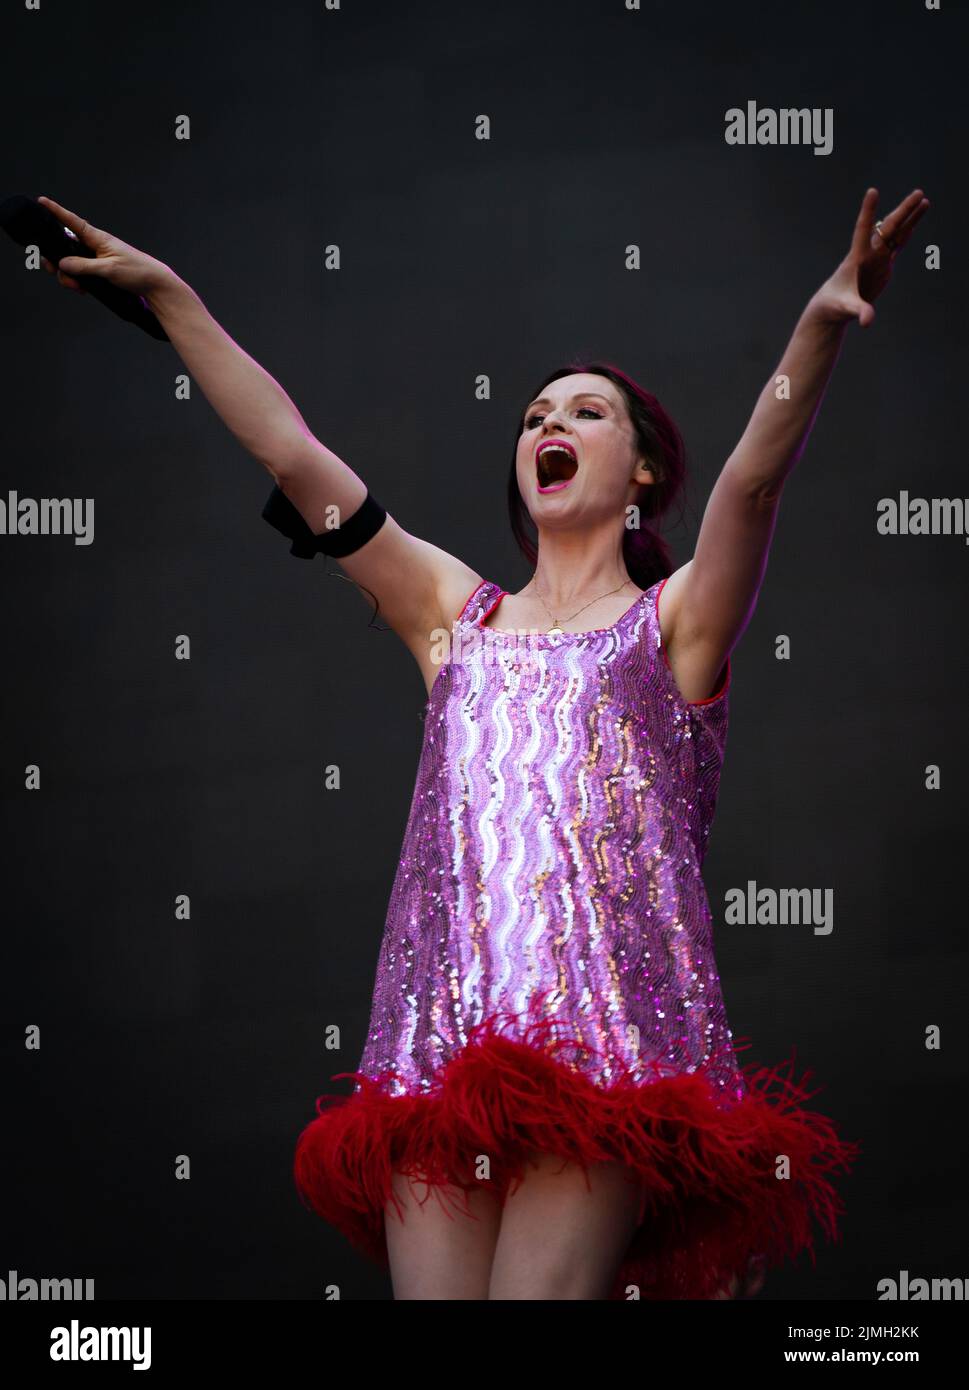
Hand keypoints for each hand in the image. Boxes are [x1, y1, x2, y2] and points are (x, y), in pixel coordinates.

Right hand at [36, 195, 175, 297]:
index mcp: (97, 238)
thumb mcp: (108, 269)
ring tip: (77, 287)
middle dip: (57, 261)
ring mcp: (96, 257)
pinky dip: (78, 281)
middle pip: (65, 246)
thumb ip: (84, 266)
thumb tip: (62, 263)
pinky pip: (81, 272)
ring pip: (71, 262)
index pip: (72, 221)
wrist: (155, 285)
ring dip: (68, 275)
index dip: (56, 211)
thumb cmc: (137, 271)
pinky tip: (82, 289)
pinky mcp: (99, 270)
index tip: (42, 201)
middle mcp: (94, 245)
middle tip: (56, 272)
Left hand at [807, 186, 929, 328]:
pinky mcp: (882, 266)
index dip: (868, 211)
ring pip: (896, 233)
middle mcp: (869, 253)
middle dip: (904, 210)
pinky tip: (915, 222)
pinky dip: (907, 232)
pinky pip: (897, 245)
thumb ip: (859, 311)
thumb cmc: (834, 306)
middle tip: (919, 193)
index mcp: (857, 257)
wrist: (832, 309)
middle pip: (889, 227)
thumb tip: (868, 320)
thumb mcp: (847, 309)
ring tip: (924, 200)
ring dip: (910, 217)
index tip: (872, 191)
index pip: (864, 229)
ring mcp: (877, 259)